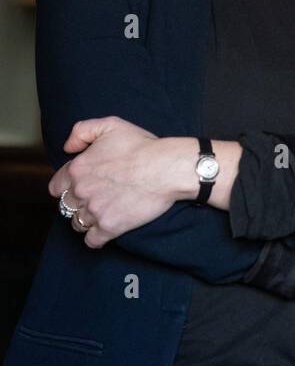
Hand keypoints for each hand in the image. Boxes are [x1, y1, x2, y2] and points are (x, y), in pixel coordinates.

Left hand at [48, 116, 178, 248]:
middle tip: (93, 200)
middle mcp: (81, 191)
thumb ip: (81, 131)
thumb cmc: (142, 146)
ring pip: (77, 224)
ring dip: (85, 221)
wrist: (167, 168)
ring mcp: (94, 211)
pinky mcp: (110, 227)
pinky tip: (104, 231)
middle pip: (66, 207)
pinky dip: (95, 238)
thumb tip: (67, 148)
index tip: (78, 187)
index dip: (66, 187)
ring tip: (100, 215)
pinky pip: (92, 240)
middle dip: (77, 204)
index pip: (56, 187)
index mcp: (78, 169)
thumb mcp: (110, 125)